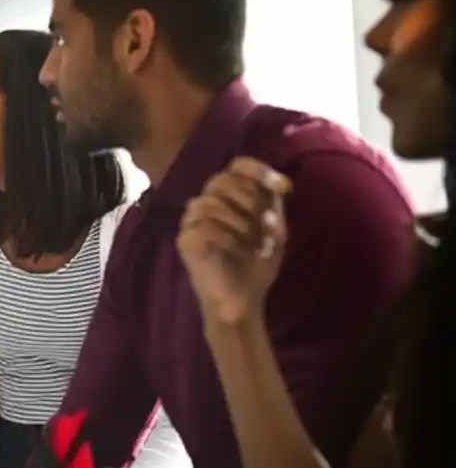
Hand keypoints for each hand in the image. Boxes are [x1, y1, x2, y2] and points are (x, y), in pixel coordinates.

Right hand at [177, 157, 291, 325]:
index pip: (237, 166)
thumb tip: (279, 187)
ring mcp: (192, 222)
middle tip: (264, 222)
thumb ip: (274, 205)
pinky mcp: (185, 241)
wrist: (243, 301)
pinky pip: (202, 227)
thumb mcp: (274, 231)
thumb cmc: (256, 266)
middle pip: (220, 180)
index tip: (283, 188)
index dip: (258, 170)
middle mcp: (208, 203)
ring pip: (209, 202)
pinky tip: (239, 251)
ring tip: (252, 243)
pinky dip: (227, 238)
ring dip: (240, 222)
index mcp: (230, 197)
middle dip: (249, 200)